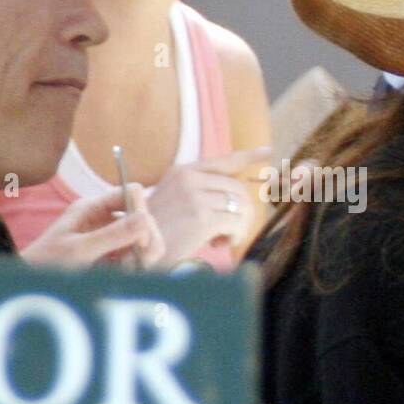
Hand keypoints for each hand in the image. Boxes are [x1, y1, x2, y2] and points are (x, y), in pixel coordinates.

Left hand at [21, 184, 163, 268]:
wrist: (33, 286)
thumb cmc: (47, 264)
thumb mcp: (79, 249)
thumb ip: (112, 235)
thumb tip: (145, 218)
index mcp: (94, 207)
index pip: (132, 193)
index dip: (141, 210)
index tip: (139, 237)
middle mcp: (106, 220)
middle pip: (145, 218)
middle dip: (146, 239)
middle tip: (139, 259)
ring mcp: (112, 239)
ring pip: (147, 240)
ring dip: (142, 255)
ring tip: (124, 269)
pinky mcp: (115, 258)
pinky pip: (139, 258)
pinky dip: (136, 267)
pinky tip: (121, 274)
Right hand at [147, 147, 269, 266]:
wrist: (135, 252)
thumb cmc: (156, 233)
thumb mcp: (175, 202)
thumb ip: (202, 193)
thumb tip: (238, 194)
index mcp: (182, 172)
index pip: (224, 160)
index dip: (249, 156)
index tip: (268, 151)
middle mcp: (188, 179)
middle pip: (238, 189)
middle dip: (241, 213)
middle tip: (226, 232)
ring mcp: (195, 196)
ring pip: (241, 206)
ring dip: (238, 227)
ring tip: (220, 239)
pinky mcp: (202, 217)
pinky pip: (237, 223)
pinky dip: (234, 237)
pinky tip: (218, 244)